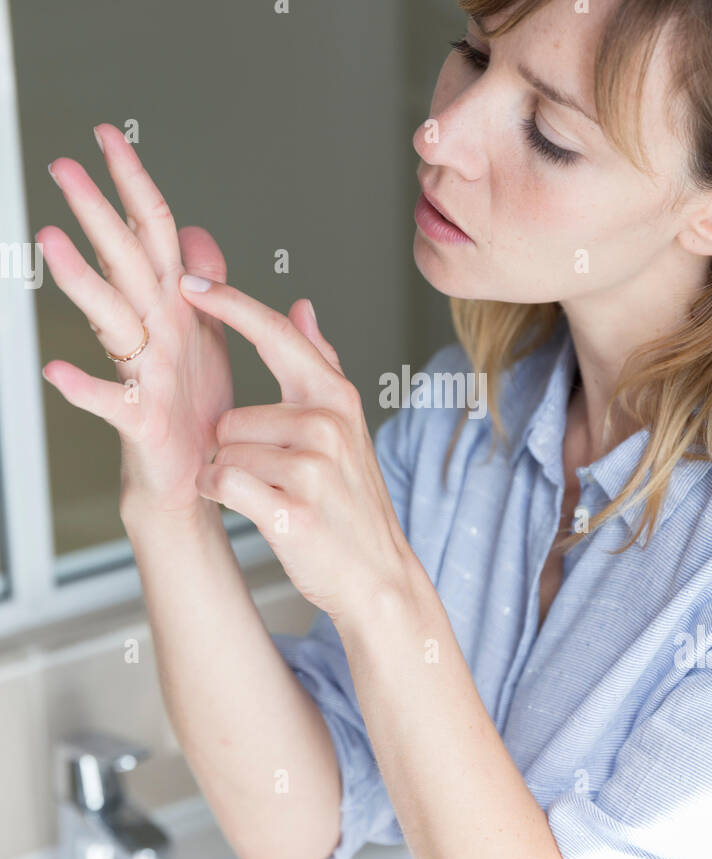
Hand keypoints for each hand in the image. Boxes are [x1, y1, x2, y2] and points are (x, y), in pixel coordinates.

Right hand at [38, 125, 233, 515]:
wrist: (197, 473)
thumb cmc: (198, 407)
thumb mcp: (212, 333)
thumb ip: (205, 282)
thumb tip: (199, 232)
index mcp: (174, 305)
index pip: (153, 230)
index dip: (133, 183)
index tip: (109, 138)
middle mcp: (153, 329)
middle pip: (122, 259)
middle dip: (94, 210)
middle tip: (63, 168)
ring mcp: (141, 369)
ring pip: (108, 315)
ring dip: (79, 278)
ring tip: (52, 243)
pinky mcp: (138, 416)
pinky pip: (108, 398)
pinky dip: (82, 386)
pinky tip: (56, 370)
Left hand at [178, 275, 411, 626]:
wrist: (376, 575)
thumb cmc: (350, 502)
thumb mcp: (345, 425)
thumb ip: (320, 361)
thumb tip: (302, 305)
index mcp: (336, 397)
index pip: (276, 334)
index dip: (229, 305)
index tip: (188, 283)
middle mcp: (327, 423)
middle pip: (232, 417)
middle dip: (235, 451)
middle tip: (275, 480)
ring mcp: (312, 466)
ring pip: (224, 453)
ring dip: (231, 479)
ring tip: (273, 499)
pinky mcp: (291, 507)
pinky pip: (222, 483)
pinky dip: (224, 498)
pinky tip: (259, 511)